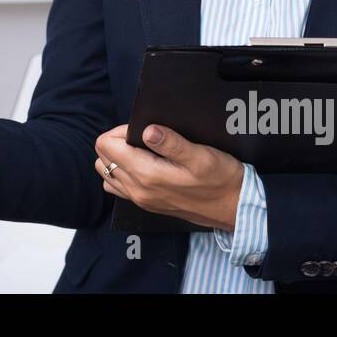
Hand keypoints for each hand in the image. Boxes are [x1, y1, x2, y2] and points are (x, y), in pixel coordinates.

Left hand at [94, 124, 244, 230]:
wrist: (234, 207)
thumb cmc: (221, 179)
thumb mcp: (201, 156)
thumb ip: (172, 143)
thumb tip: (147, 130)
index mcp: (146, 175)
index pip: (106, 145)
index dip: (120, 130)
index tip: (141, 128)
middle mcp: (137, 190)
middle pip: (102, 157)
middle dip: (117, 141)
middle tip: (142, 136)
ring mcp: (140, 200)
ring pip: (107, 173)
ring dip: (117, 157)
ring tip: (141, 149)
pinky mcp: (147, 204)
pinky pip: (118, 187)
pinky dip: (122, 173)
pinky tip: (142, 165)